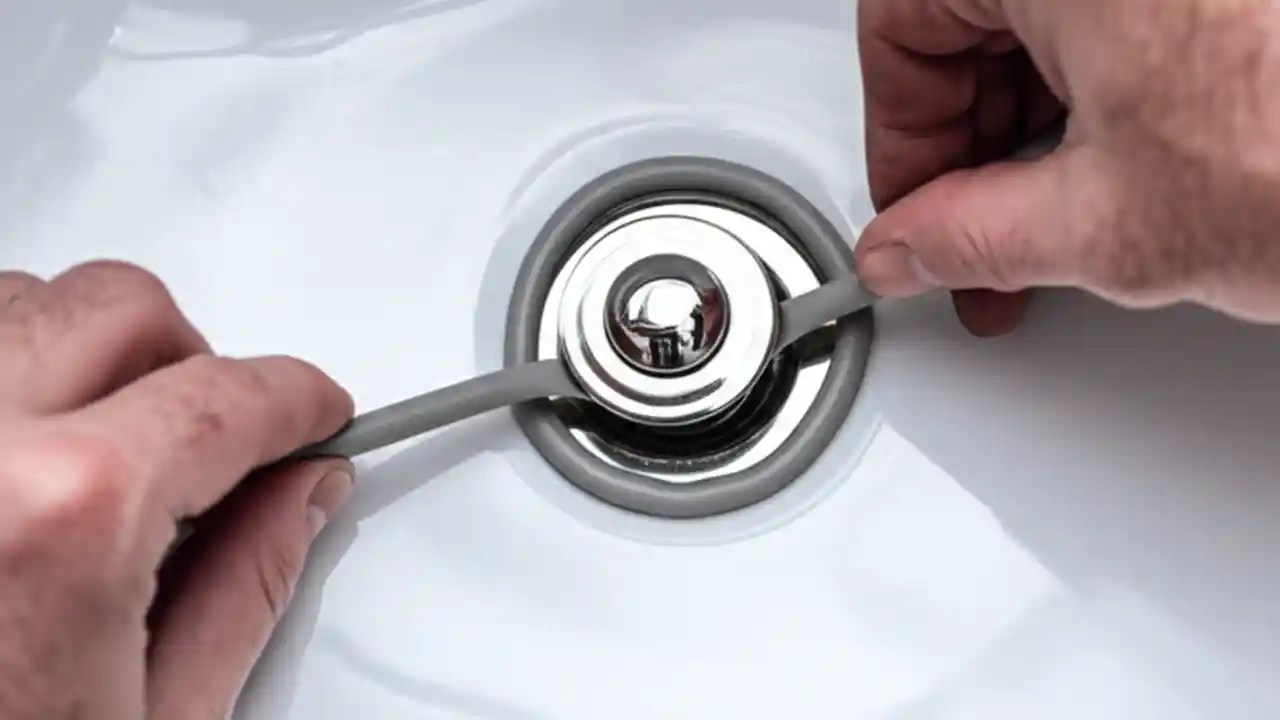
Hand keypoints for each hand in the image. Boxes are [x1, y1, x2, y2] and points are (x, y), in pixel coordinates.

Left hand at [0, 262, 354, 717]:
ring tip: (97, 445)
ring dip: (77, 355)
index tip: (310, 412)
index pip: (227, 395)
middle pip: (118, 309)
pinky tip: (6, 459)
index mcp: (61, 516)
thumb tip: (298, 494)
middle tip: (212, 436)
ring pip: (11, 302)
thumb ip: (245, 582)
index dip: (296, 399)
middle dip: (193, 359)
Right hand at [855, 0, 1279, 334]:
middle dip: (973, 139)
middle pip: (974, 16)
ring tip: (1069, 208)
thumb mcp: (1114, 222)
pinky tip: (1135, 150)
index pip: (900, 29)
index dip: (900, 141)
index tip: (914, 211)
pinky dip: (1116, 75)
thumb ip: (970, 237)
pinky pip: (1127, 7)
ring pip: (1052, 12)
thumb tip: (909, 246)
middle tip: (976, 229)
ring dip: (1044, 114)